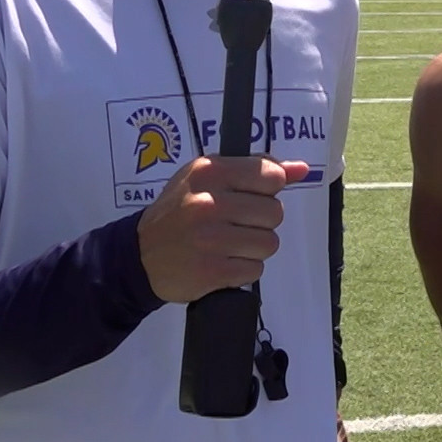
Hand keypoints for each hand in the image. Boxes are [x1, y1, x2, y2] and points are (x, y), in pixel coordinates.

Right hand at [137, 156, 309, 302]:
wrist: (139, 255)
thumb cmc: (180, 210)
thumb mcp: (209, 177)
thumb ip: (256, 169)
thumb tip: (302, 169)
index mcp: (210, 172)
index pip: (271, 176)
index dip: (268, 189)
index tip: (251, 196)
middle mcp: (210, 203)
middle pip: (275, 213)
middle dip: (261, 221)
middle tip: (236, 224)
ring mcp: (211, 239)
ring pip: (269, 243)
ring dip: (254, 247)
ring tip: (228, 244)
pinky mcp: (213, 271)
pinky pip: (255, 270)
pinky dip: (244, 269)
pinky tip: (223, 261)